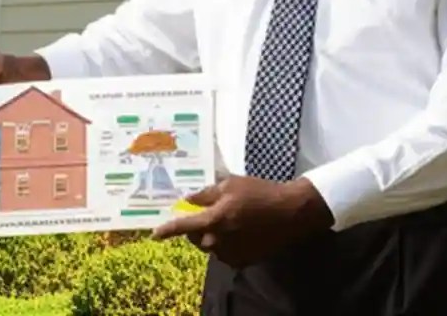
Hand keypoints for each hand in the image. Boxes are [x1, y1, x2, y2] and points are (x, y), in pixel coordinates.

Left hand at [151, 176, 333, 267]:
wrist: (292, 212)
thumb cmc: (259, 193)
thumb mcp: (229, 185)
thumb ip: (205, 195)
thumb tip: (187, 201)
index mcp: (214, 220)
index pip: (183, 228)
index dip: (167, 230)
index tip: (154, 235)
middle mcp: (220, 241)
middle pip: (196, 239)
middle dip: (195, 229)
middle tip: (204, 215)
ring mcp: (233, 253)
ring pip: (211, 247)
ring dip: (211, 237)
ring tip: (225, 222)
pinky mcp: (246, 260)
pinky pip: (226, 254)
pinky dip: (225, 245)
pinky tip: (236, 232)